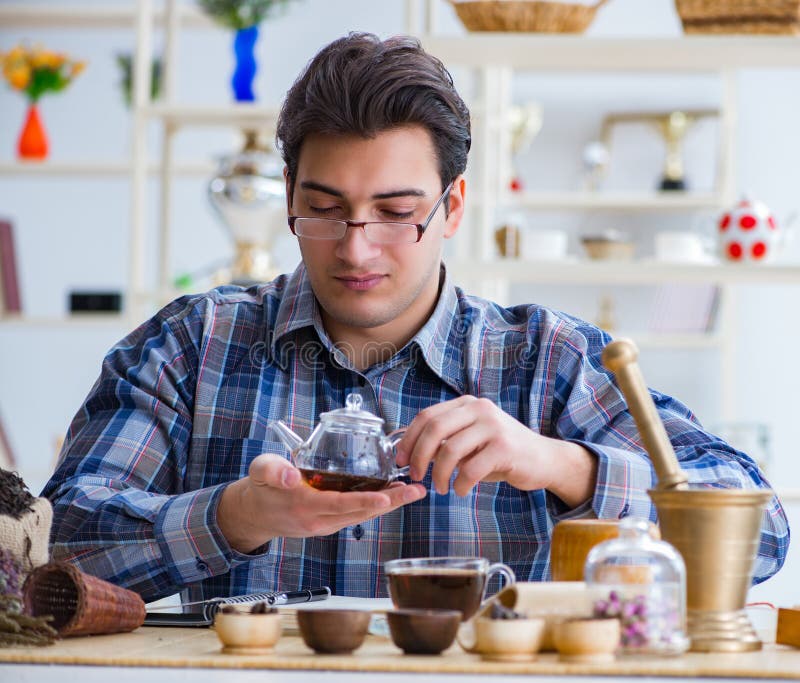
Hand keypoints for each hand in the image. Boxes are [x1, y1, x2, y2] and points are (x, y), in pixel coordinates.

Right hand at [217, 454, 426, 553]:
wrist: (254, 514)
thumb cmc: (261, 489)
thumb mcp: (261, 471)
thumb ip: (274, 471)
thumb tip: (292, 476)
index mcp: (305, 506)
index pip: (341, 504)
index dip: (365, 502)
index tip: (386, 497)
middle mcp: (319, 520)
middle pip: (361, 513)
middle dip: (391, 503)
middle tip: (416, 490)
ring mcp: (326, 525)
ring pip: (363, 516)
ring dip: (389, 504)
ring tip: (412, 491)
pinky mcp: (330, 523)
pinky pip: (357, 515)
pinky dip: (376, 505)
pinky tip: (392, 494)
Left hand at [395, 395, 596, 505]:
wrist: (544, 459)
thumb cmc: (501, 453)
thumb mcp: (471, 440)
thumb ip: (446, 440)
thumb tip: (409, 452)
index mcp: (467, 404)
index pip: (427, 416)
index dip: (409, 439)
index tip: (401, 460)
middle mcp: (480, 409)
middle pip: (434, 429)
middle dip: (419, 456)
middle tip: (416, 476)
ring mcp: (494, 426)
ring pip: (451, 450)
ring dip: (439, 475)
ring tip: (441, 488)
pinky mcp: (505, 447)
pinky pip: (471, 469)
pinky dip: (461, 484)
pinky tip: (462, 491)